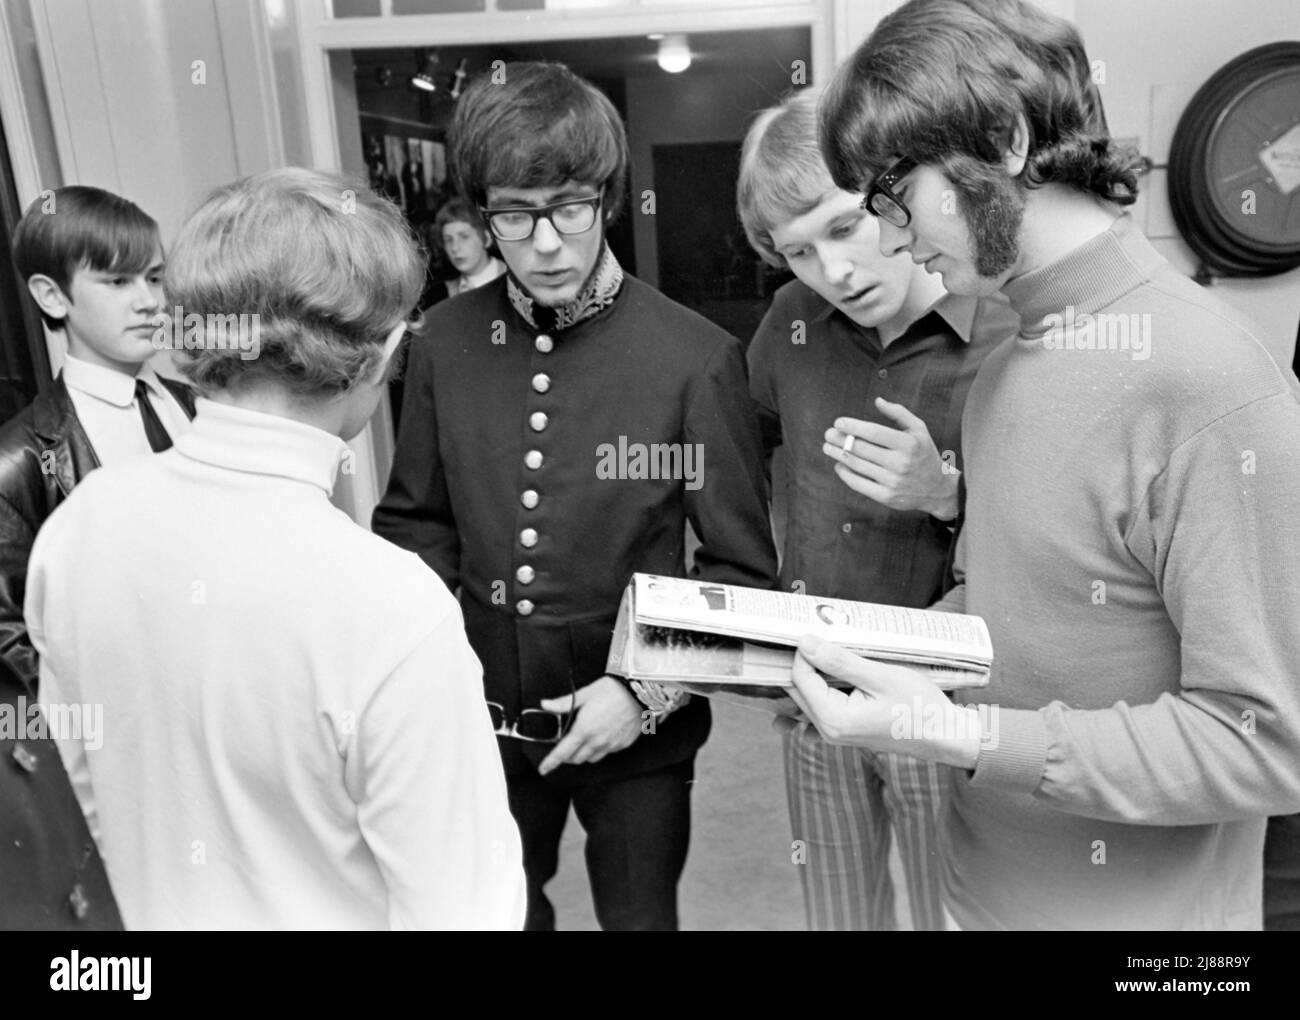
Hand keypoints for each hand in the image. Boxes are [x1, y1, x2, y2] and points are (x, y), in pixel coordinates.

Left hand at [538, 676, 642, 775]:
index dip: (551, 762)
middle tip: (566, 744)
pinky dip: (600, 749)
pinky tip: (602, 736)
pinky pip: (607, 753)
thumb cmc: (612, 690)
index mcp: (583, 729)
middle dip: (568, 755)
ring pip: (591, 758)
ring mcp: (611, 745)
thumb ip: (562, 703)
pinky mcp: (622, 744)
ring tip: (585, 740)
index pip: (562, 753)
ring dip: (584, 753)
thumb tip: (545, 705)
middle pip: (576, 759)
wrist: (640, 691)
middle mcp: (597, 741)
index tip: (544, 769)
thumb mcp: (584, 693)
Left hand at [784, 634, 982, 768]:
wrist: (943, 734)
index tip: (816, 629)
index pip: (799, 677)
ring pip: (807, 697)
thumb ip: (839, 661)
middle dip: (805, 661)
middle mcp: (827, 731)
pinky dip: (820, 688)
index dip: (804, 651)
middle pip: (798, 689)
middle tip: (820, 636)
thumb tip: (804, 643)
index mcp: (833, 719)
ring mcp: (834, 734)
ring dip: (813, 673)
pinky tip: (832, 673)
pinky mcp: (843, 730)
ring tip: (829, 651)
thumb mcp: (880, 676)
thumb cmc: (918, 705)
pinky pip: (819, 707)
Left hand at [822, 398, 958, 519]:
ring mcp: (893, 481)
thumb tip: (878, 400)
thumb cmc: (924, 453)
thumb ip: (899, 413)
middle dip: (840, 440)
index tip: (838, 422)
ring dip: (838, 455)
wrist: (938, 489)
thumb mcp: (919, 430)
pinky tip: (839, 464)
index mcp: (908, 443)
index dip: (853, 426)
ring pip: (857, 465)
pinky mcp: (886, 497)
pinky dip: (845, 473)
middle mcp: (900, 463)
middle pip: (862, 449)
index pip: (874, 432)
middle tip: (828, 434)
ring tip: (828, 447)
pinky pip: (859, 484)